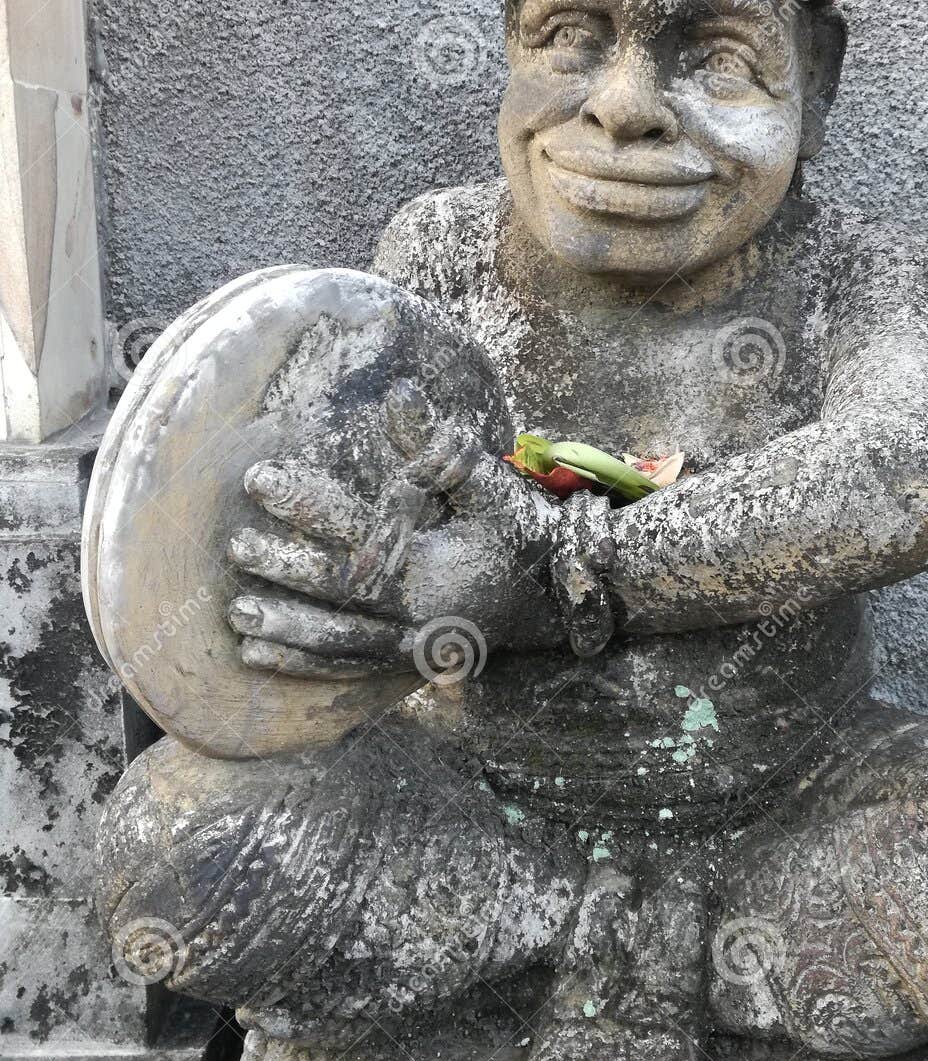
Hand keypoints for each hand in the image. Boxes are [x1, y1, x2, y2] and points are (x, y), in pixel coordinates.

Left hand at [226, 382, 563, 679]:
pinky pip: (347, 667)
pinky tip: (257, 653)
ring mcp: (412, 643)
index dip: (307, 505)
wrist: (559, 601)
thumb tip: (399, 393)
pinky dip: (302, 662)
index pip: (359, 530)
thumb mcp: (490, 487)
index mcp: (436, 565)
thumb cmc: (524, 535)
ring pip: (338, 640)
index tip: (259, 478)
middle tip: (236, 545)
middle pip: (341, 591)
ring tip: (236, 610)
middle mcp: (421, 611)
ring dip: (286, 626)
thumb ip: (440, 448)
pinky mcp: (407, 661)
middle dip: (285, 567)